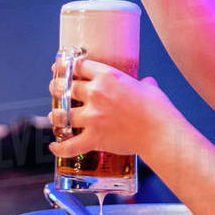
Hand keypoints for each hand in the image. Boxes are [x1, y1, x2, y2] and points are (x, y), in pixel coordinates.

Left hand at [47, 57, 178, 158]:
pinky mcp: (94, 138)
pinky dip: (60, 147)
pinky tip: (54, 145)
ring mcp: (93, 117)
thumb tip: (145, 83)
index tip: (60, 67)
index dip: (66, 66)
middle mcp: (96, 94)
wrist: (160, 133)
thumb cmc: (158, 110)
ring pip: (62, 115)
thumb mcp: (150, 88)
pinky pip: (70, 145)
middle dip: (56, 88)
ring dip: (56, 116)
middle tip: (55, 89)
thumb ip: (142, 84)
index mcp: (108, 77)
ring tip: (55, 115)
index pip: (79, 67)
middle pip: (65, 88)